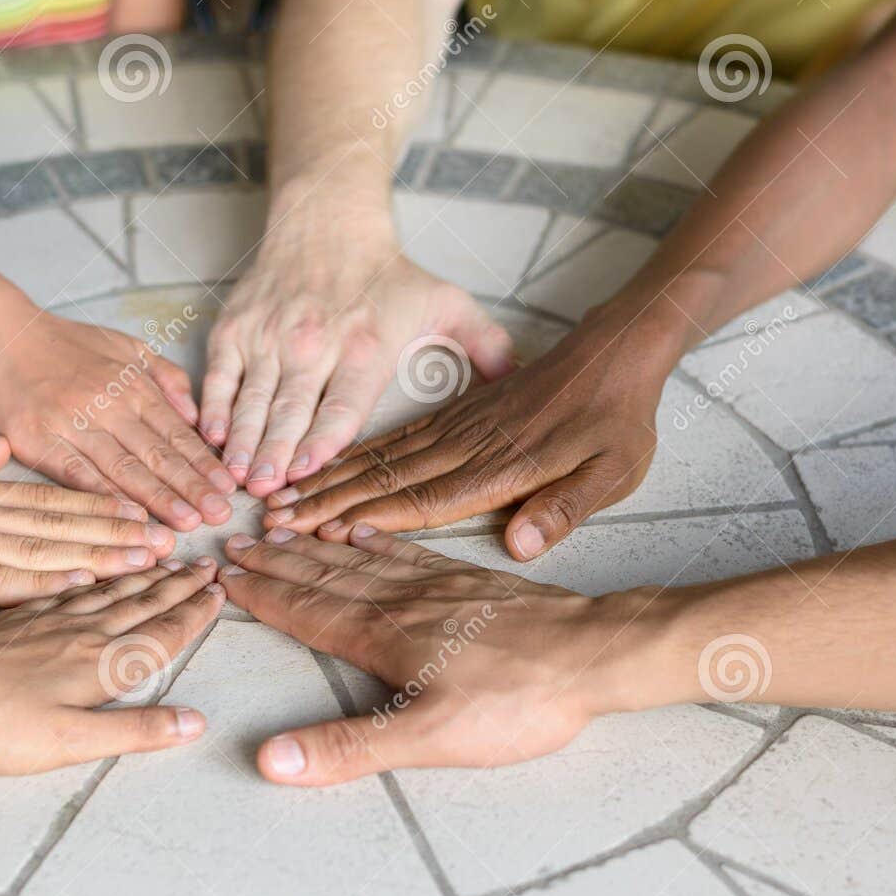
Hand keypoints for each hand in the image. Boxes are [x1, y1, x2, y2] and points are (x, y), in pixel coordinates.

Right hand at [0, 290, 234, 530]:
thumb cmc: (61, 342)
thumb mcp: (124, 345)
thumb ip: (164, 377)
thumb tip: (196, 415)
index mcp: (132, 385)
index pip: (177, 433)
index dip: (205, 464)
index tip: (230, 490)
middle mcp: (107, 406)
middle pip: (157, 454)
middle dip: (192, 488)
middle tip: (221, 516)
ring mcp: (72, 424)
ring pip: (123, 468)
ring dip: (158, 499)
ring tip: (187, 524)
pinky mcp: (38, 441)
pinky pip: (77, 474)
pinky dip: (103, 497)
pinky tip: (127, 517)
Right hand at [0, 437, 176, 611]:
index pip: (45, 497)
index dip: (98, 505)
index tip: (140, 510)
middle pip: (58, 521)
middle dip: (117, 531)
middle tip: (169, 538)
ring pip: (40, 546)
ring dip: (97, 553)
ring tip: (147, 559)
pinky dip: (40, 580)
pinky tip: (80, 582)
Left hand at [0, 559, 227, 795]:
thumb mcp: (68, 741)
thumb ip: (134, 730)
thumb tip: (193, 722)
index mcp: (98, 663)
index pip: (161, 633)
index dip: (194, 614)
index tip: (222, 592)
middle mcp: (79, 632)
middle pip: (142, 604)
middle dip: (180, 586)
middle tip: (210, 565)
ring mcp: (46, 619)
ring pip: (109, 591)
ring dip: (144, 577)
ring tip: (169, 561)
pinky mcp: (17, 616)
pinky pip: (70, 586)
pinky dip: (96, 574)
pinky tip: (97, 570)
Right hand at [202, 215, 512, 498]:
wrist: (327, 218)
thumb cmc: (386, 271)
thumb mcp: (447, 302)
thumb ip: (487, 344)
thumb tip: (520, 382)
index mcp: (366, 346)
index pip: (342, 404)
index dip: (324, 440)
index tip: (308, 471)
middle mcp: (314, 343)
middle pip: (291, 410)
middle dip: (275, 455)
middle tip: (262, 494)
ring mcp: (270, 336)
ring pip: (252, 399)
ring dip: (242, 442)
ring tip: (235, 478)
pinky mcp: (236, 328)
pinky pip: (220, 376)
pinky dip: (212, 408)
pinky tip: (211, 439)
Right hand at [217, 527, 656, 786]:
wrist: (598, 654)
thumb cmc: (520, 702)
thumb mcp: (430, 739)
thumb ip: (349, 747)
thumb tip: (272, 759)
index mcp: (385, 634)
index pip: (307, 610)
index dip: (262, 595)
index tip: (222, 576)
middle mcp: (403, 599)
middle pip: (324, 577)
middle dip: (275, 564)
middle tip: (233, 546)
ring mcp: (438, 585)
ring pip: (359, 558)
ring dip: (313, 548)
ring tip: (279, 531)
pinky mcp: (469, 581)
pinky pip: (406, 551)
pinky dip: (373, 540)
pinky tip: (360, 531)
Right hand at [263, 319, 666, 559]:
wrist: (618, 351)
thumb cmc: (619, 418)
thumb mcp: (614, 472)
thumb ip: (565, 507)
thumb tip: (522, 545)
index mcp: (502, 467)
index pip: (424, 500)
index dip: (372, 520)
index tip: (323, 535)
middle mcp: (468, 447)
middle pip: (386, 480)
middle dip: (327, 503)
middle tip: (276, 523)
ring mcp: (458, 428)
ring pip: (382, 458)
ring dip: (330, 479)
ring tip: (284, 496)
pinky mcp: (457, 414)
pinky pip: (397, 438)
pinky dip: (357, 454)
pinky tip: (328, 465)